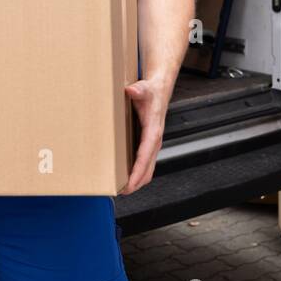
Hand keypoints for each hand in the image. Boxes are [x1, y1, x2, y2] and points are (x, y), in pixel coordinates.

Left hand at [119, 75, 171, 194]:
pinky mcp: (148, 145)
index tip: (129, 185)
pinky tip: (126, 177)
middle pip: (148, 169)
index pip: (145, 157)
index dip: (137, 172)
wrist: (159, 91)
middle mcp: (155, 142)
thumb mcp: (143, 88)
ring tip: (121, 189)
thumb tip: (131, 90)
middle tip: (120, 192)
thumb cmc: (150, 92)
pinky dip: (137, 174)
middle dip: (136, 183)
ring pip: (148, 170)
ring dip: (137, 181)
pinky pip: (145, 164)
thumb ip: (138, 89)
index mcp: (153, 131)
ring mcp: (152, 145)